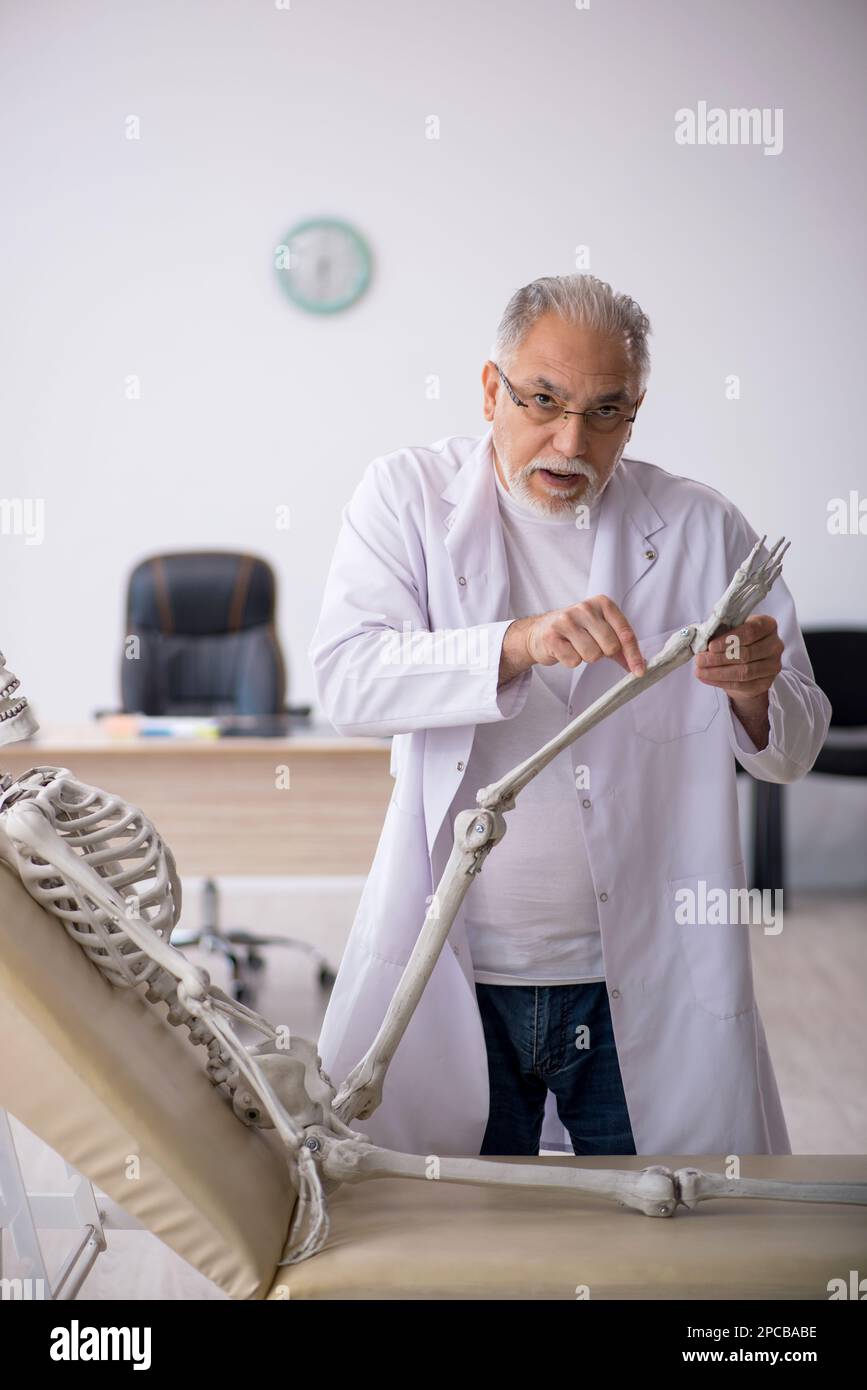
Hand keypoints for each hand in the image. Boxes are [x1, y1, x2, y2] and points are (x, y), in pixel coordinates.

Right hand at [525, 596, 646, 675]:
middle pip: (611, 646)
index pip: (625, 632)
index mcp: (602, 603)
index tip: (639, 671)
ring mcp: (566, 620)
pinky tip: (564, 649)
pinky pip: (574, 661)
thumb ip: (621, 647)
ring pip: (593, 655)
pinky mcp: (552, 636)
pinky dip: (571, 661)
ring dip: (586, 657)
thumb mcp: (601, 631)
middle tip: (591, 645)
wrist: (540, 630)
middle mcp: (585, 608)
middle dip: (603, 653)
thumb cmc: (576, 631)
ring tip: (576, 646)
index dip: (634, 655)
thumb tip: (639, 666)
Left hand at [694, 613, 782, 704]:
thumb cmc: (736, 641)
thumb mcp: (729, 630)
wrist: (746, 664)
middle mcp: (775, 644)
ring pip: (744, 671)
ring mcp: (773, 665)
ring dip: (718, 672)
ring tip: (700, 670)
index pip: (751, 630)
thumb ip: (720, 632)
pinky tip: (707, 678)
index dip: (729, 639)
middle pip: (746, 653)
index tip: (711, 646)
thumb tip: (702, 641)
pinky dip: (721, 682)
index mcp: (767, 625)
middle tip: (699, 660)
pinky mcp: (766, 682)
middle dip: (719, 658)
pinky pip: (742, 684)